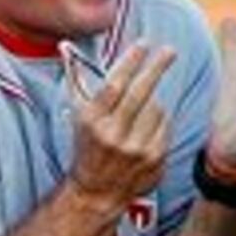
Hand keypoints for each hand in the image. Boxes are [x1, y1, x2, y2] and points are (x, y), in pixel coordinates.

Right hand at [65, 42, 176, 209]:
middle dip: (156, 67)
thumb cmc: (88, 145)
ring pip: (157, 107)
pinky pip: (166, 124)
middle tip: (169, 50)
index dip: (131, 61)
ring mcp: (136, 148)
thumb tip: (65, 46)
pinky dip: (160, 120)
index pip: (114, 84)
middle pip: (140, 92)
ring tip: (141, 111)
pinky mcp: (154, 159)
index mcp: (92, 121)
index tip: (143, 43)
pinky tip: (147, 128)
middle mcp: (113, 135)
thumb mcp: (78, 115)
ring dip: (153, 101)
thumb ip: (77, 81)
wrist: (97, 192)